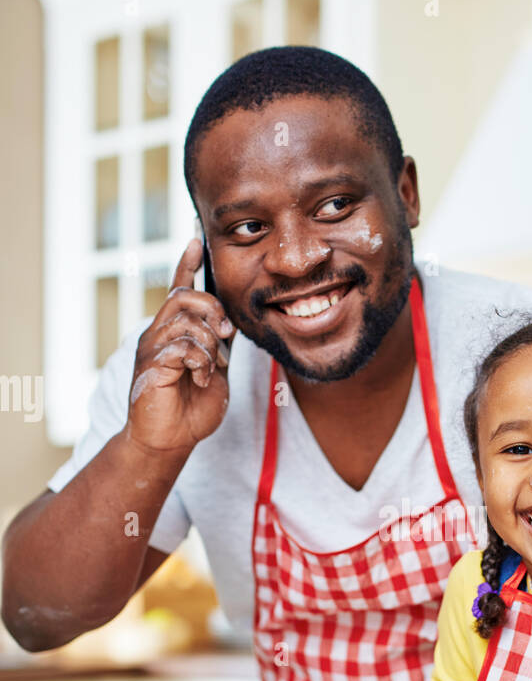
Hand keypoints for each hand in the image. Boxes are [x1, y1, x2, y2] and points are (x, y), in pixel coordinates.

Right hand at [125, 238, 234, 453]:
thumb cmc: (192, 409)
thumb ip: (220, 346)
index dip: (187, 265)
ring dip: (209, 343)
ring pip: (186, 320)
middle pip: (185, 297)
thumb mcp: (215, 371)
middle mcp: (159, 334)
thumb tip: (231, 322)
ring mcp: (152, 348)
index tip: (196, 239)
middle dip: (213, 310)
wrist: (170, 440)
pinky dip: (200, 362)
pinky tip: (200, 380)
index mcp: (175, 333)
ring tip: (210, 368)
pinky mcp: (151, 365)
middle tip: (225, 335)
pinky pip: (182, 346)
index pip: (179, 290)